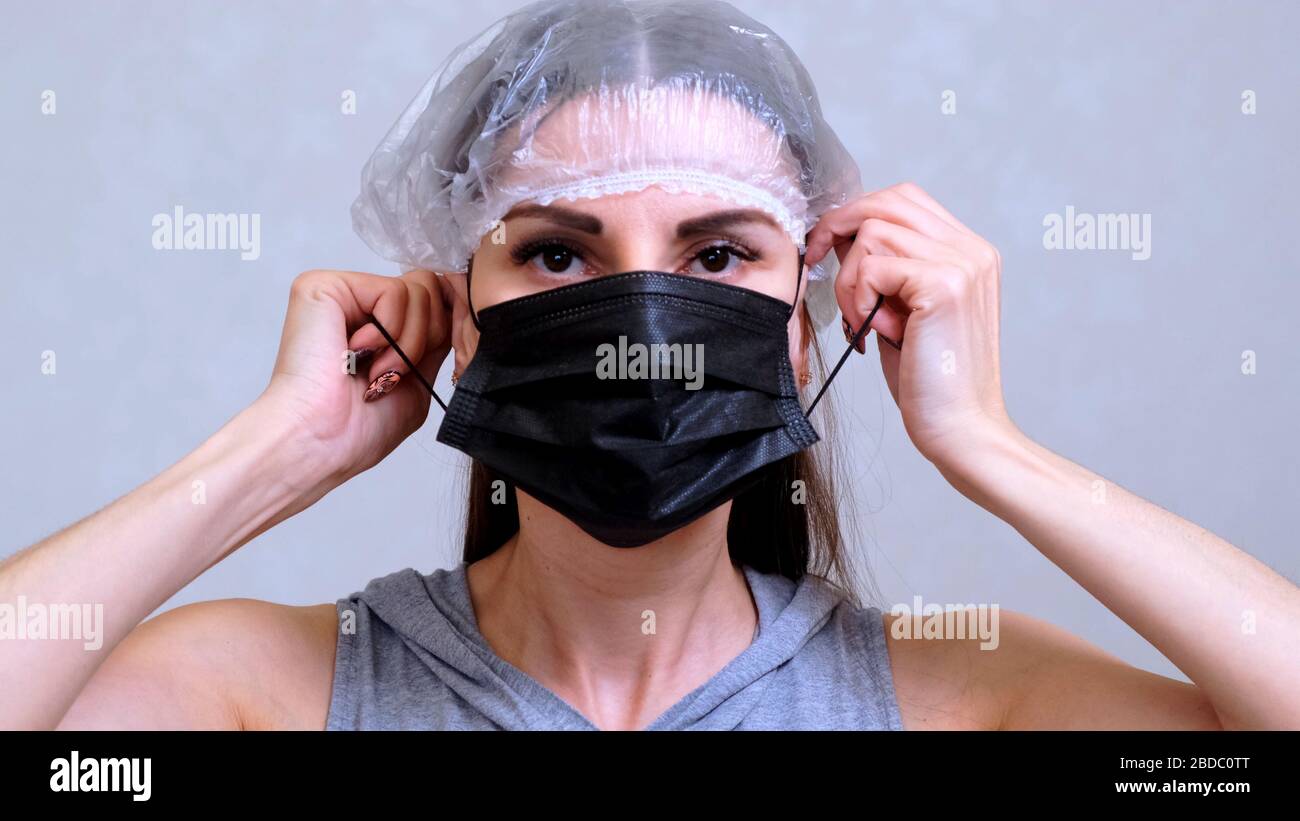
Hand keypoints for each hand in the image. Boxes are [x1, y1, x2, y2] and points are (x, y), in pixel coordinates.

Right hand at [252, 268, 453, 486]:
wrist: (322, 440)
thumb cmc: (358, 428)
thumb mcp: (417, 381)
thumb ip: (435, 342)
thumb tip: (456, 306)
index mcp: (377, 326)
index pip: (434, 304)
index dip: (444, 333)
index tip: (420, 368)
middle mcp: (358, 304)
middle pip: (430, 289)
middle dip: (426, 339)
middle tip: (392, 374)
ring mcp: (343, 292)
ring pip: (418, 290)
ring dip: (408, 343)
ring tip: (376, 371)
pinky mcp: (326, 286)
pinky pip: (394, 290)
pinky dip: (391, 331)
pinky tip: (359, 354)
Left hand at [805, 182, 1016, 471]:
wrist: (961, 429)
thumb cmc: (929, 381)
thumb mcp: (902, 312)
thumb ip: (885, 270)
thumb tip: (841, 236)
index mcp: (968, 253)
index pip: (904, 200)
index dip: (856, 215)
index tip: (827, 249)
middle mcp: (972, 250)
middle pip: (887, 201)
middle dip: (839, 227)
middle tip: (817, 263)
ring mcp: (962, 263)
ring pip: (872, 232)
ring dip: (850, 280)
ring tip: (864, 323)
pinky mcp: (944, 284)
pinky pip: (872, 266)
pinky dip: (858, 298)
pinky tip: (874, 333)